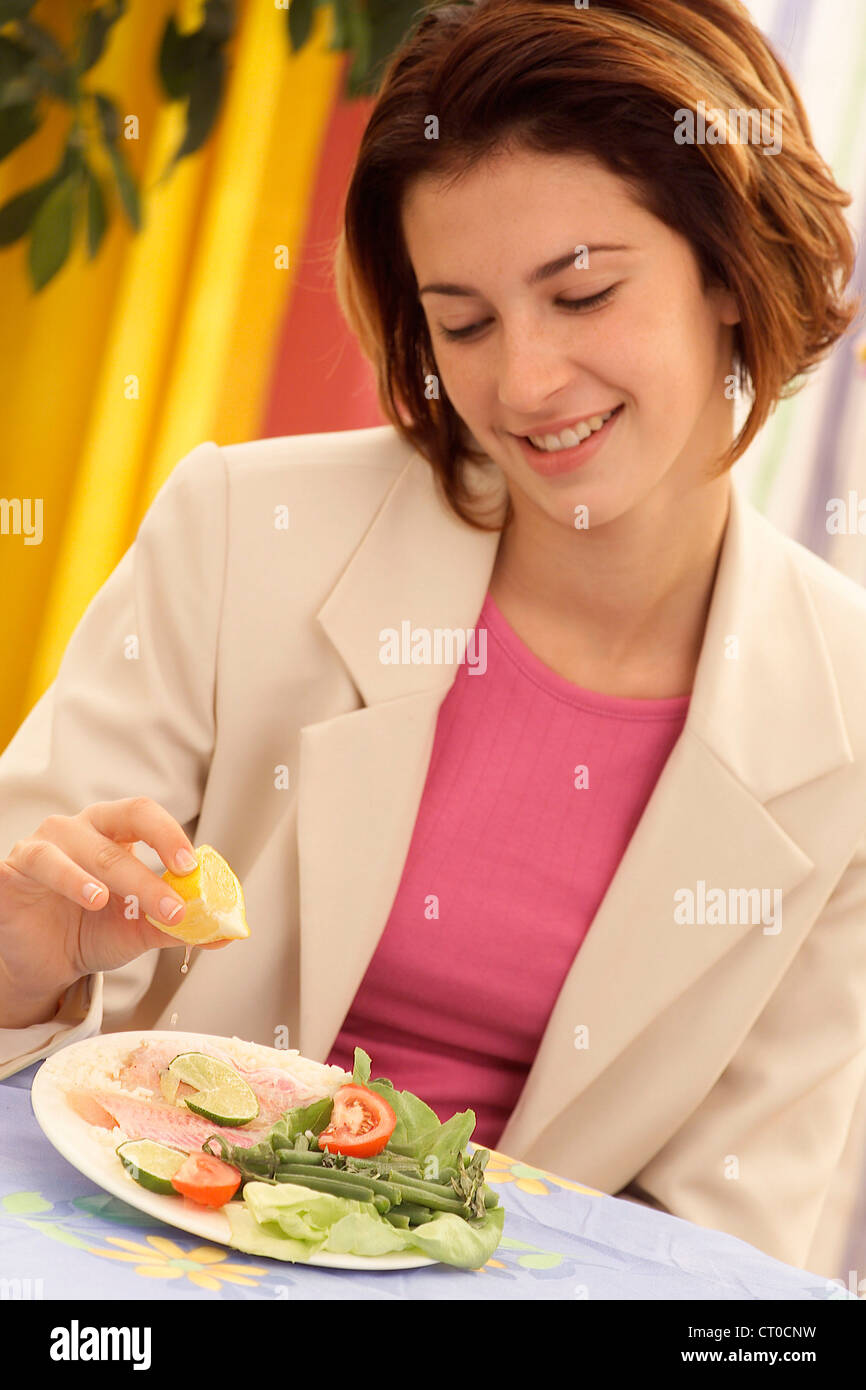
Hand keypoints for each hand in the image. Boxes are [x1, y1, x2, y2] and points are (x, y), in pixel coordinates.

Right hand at [0, 797, 228, 1027]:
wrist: (46, 962)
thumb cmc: (93, 931)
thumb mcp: (140, 929)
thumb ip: (179, 926)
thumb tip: (227, 931)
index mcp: (114, 831)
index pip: (143, 813)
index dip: (168, 834)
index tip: (190, 867)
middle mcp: (78, 829)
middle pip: (117, 835)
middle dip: (148, 875)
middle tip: (173, 906)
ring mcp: (43, 845)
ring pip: (79, 851)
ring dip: (105, 878)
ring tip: (113, 904)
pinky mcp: (13, 869)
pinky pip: (41, 864)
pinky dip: (67, 880)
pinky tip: (88, 899)